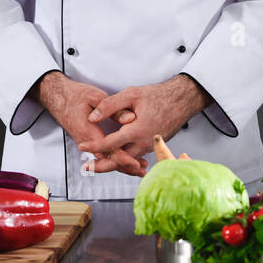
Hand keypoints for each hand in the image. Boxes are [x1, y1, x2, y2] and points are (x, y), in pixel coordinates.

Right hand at [35, 72, 145, 176]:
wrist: (57, 96)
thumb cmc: (75, 95)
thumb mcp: (96, 97)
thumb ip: (113, 109)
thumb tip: (130, 118)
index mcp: (88, 131)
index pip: (107, 150)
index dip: (122, 158)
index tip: (136, 163)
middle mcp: (86, 141)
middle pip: (107, 159)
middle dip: (125, 166)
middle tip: (142, 171)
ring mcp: (86, 142)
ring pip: (105, 158)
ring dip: (122, 164)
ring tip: (139, 169)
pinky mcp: (88, 141)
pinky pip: (102, 153)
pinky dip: (115, 157)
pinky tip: (128, 158)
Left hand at [79, 75, 208, 171]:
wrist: (181, 100)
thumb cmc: (158, 96)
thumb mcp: (132, 94)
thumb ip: (110, 105)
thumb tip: (93, 117)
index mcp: (137, 130)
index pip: (110, 144)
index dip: (94, 146)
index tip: (81, 146)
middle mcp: (144, 143)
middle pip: (119, 161)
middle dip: (101, 166)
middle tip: (86, 167)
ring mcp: (149, 147)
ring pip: (128, 160)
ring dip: (112, 163)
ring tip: (96, 164)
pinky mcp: (152, 147)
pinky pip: (136, 156)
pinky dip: (124, 159)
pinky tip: (116, 157)